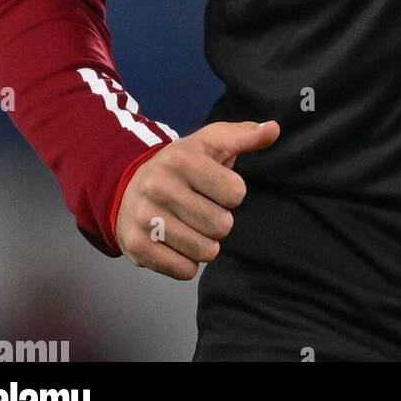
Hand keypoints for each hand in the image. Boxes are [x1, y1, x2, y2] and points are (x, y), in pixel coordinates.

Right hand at [115, 119, 279, 278]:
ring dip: (205, 245)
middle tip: (203, 211)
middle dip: (220, 222)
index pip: (236, 193)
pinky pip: (184, 270)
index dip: (232, 193)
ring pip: (205, 251)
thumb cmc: (181, 164)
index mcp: (181, 159)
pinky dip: (187, 263)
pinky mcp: (136, 247)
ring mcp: (145, 219)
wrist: (127, 186)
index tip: (216, 187)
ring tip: (191, 227)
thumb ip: (244, 136)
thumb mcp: (210, 142)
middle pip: (221, 225)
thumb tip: (273, 129)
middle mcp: (159, 187)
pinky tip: (177, 244)